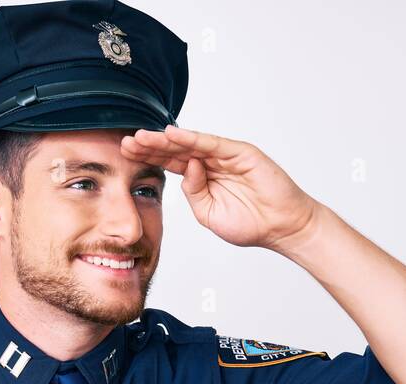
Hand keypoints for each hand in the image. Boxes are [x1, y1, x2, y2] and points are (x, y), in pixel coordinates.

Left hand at [119, 124, 318, 251]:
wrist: (280, 227)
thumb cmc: (250, 224)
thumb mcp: (208, 214)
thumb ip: (193, 193)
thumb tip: (186, 169)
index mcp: (201, 178)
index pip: (170, 164)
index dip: (149, 159)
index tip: (125, 156)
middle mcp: (211, 163)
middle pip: (175, 150)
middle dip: (150, 146)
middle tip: (125, 142)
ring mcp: (225, 156)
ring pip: (190, 144)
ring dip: (165, 140)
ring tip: (142, 137)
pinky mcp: (241, 152)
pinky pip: (212, 144)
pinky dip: (192, 139)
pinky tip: (173, 135)